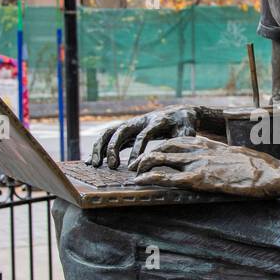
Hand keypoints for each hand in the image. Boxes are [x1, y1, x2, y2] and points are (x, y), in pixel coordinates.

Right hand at [89, 107, 204, 169]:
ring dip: (101, 147)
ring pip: (111, 131)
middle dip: (113, 147)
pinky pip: (109, 137)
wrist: (179, 113)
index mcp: (157, 121)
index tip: (132, 166)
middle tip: (112, 166)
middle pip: (122, 130)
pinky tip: (91, 161)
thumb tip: (174, 153)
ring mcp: (132, 124)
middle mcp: (141, 121)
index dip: (137, 150)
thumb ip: (183, 140)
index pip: (144, 134)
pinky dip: (98, 147)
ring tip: (94, 164)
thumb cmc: (185, 125)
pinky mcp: (127, 130)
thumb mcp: (188, 131)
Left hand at [133, 136, 279, 196]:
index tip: (153, 151)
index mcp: (211, 144)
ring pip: (162, 158)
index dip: (163, 144)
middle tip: (136, 162)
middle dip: (148, 153)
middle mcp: (201, 150)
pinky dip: (151, 178)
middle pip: (166, 145)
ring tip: (133, 171)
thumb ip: (225, 155)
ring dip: (143, 164)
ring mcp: (199, 164)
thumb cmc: (261, 167)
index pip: (179, 138)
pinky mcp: (200, 180)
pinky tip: (140, 181)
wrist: (271, 174)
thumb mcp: (240, 155)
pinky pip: (169, 177)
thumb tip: (223, 159)